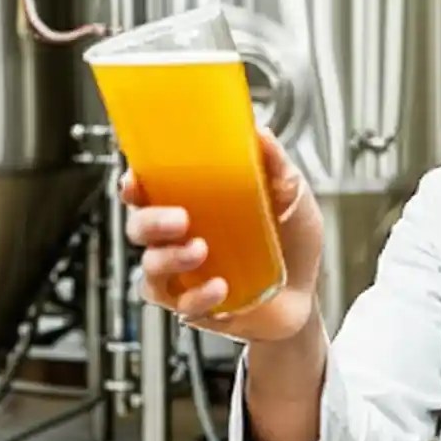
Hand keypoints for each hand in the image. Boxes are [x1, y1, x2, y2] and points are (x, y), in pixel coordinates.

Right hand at [122, 128, 323, 342]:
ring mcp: (185, 275)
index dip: (133, 185)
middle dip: (150, 222)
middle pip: (139, 228)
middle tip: (180, 218)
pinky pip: (180, 305)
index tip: (135, 180)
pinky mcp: (197, 307)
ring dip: (170, 258)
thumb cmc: (292, 242)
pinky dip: (198, 297)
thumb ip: (275, 166)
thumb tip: (261, 133)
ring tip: (201, 250)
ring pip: (150, 268)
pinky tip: (220, 288)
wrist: (307, 294)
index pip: (149, 191)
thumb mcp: (291, 197)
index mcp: (194, 204)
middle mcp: (180, 239)